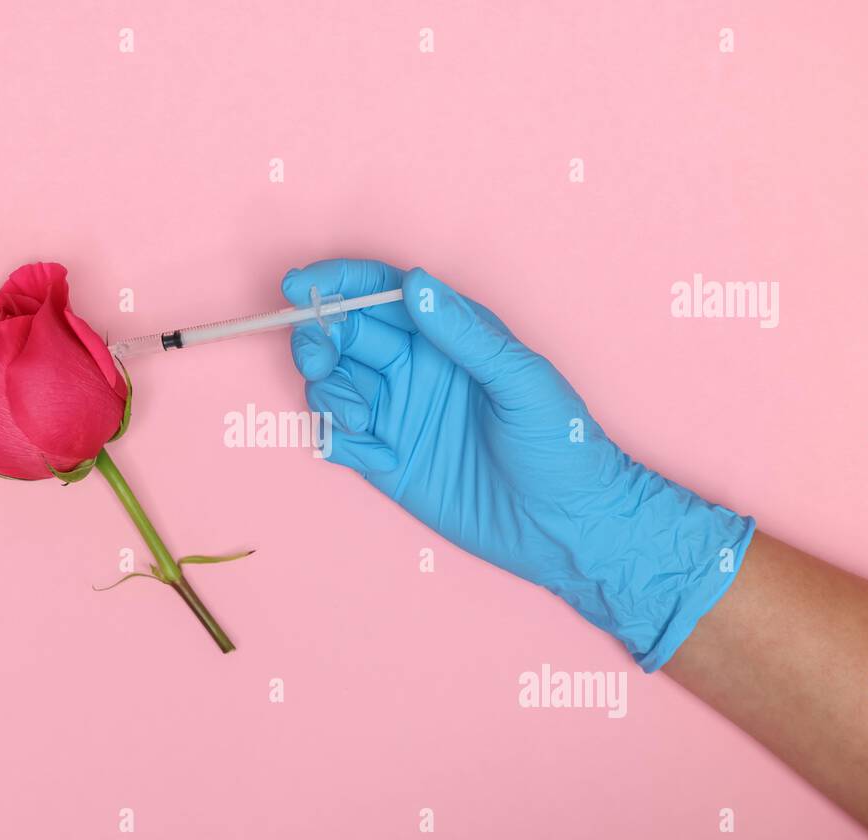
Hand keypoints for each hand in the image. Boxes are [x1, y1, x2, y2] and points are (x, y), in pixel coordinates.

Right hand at [284, 258, 754, 669]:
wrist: (568, 528)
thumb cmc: (562, 447)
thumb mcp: (521, 381)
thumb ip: (465, 334)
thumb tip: (416, 284)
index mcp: (451, 335)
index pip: (382, 292)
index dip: (337, 283)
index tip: (298, 285)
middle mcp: (417, 368)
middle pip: (343, 333)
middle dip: (317, 337)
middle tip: (318, 359)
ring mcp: (399, 413)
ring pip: (332, 383)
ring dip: (327, 393)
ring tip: (358, 421)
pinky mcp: (386, 460)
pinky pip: (338, 437)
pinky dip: (337, 440)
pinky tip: (376, 457)